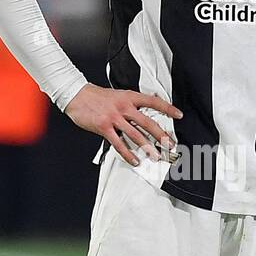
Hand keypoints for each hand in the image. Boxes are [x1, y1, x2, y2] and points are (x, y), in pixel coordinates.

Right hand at [64, 84, 182, 166]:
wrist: (77, 95)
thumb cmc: (97, 96)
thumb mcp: (118, 95)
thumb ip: (131, 103)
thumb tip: (145, 111)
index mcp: (129, 97)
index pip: (153, 101)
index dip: (167, 108)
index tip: (179, 115)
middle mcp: (124, 106)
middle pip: (147, 122)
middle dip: (161, 135)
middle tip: (170, 144)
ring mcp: (114, 117)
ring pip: (135, 135)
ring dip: (147, 147)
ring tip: (156, 156)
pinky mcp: (104, 127)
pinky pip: (118, 143)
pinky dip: (127, 153)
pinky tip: (134, 160)